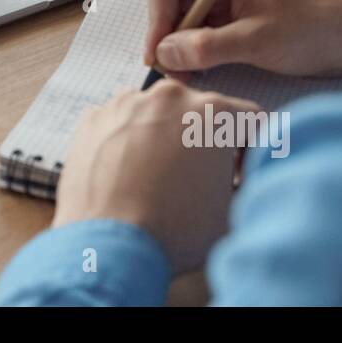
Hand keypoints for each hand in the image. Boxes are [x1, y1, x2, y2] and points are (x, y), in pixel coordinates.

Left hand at [53, 82, 259, 273]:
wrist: (111, 246)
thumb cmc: (174, 231)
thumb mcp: (231, 209)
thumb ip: (240, 179)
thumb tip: (231, 175)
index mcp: (213, 113)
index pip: (247, 119)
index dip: (247, 150)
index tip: (234, 173)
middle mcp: (170, 97)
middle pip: (197, 111)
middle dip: (200, 140)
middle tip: (192, 177)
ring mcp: (127, 103)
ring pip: (155, 114)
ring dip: (161, 136)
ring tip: (153, 177)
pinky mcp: (94, 118)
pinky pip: (120, 123)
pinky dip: (126, 142)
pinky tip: (125, 175)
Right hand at [144, 0, 341, 79]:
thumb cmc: (317, 28)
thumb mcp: (257, 40)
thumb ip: (206, 47)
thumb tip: (164, 54)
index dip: (157, 19)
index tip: (156, 54)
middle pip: (174, 0)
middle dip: (168, 34)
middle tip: (168, 70)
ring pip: (188, 18)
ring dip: (182, 45)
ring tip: (184, 74)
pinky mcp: (241, 14)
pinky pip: (207, 29)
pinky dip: (199, 49)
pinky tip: (200, 69)